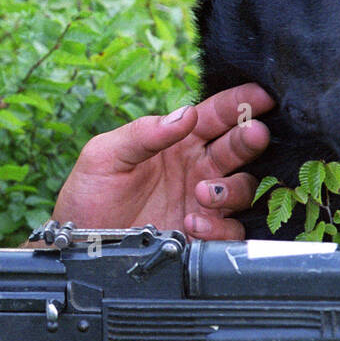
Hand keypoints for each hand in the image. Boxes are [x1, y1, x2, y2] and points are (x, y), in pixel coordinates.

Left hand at [46, 83, 273, 240]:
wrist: (78, 244)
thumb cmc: (88, 194)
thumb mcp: (105, 155)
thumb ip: (143, 133)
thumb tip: (186, 115)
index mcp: (176, 142)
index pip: (215, 116)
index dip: (239, 103)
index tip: (262, 95)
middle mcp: (195, 169)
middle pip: (238, 148)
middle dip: (250, 138)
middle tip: (253, 134)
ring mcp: (200, 202)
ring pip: (242, 188)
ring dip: (231, 188)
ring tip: (203, 192)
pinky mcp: (200, 235)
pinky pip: (230, 229)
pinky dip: (219, 226)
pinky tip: (193, 223)